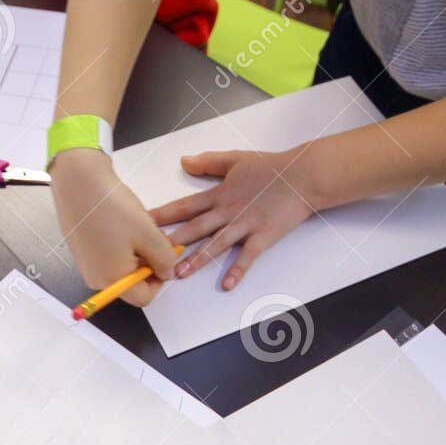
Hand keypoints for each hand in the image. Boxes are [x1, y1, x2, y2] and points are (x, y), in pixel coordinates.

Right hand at [51, 149, 176, 306]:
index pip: (144, 298)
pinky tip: (122, 225)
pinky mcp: (82, 252)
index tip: (164, 258)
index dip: (159, 280)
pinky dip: (121, 246)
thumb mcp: (148, 235)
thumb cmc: (110, 208)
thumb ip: (164, 260)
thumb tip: (168, 272)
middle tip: (151, 237)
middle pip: (131, 284)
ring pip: (121, 269)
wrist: (78, 182)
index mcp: (112, 281)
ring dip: (135, 253)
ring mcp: (87, 266)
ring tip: (136, 227)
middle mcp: (96, 279)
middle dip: (147, 264)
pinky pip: (108, 258)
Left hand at [149, 148, 317, 290]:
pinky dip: (237, 270)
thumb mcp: (235, 160)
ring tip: (180, 273)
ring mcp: (245, 225)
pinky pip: (248, 256)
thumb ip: (208, 163)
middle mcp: (228, 211)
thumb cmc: (271, 167)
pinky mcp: (263, 236)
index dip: (163, 215)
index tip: (144, 223)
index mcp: (220, 194)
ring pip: (216, 244)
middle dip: (173, 242)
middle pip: (195, 228)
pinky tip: (226, 284)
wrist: (302, 175)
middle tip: (153, 254)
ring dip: (197, 260)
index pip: (185, 206)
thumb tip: (184, 162)